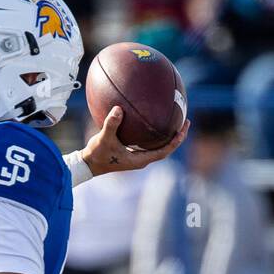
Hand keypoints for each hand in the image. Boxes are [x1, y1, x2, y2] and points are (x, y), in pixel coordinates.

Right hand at [75, 107, 189, 177]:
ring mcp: (137, 156)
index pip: (164, 151)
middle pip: (165, 148)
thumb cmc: (97, 154)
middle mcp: (141, 159)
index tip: (184, 129)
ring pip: (158, 146)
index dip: (176, 141)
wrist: (88, 164)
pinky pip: (148, 142)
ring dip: (167, 135)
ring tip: (175, 121)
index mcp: (140, 159)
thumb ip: (112, 125)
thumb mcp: (104, 139)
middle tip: (185, 121)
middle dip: (176, 137)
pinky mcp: (132, 152)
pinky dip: (154, 133)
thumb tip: (118, 109)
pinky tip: (153, 121)